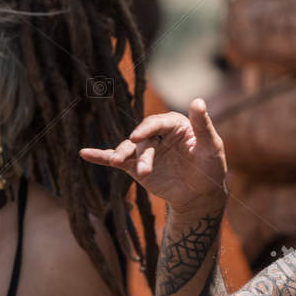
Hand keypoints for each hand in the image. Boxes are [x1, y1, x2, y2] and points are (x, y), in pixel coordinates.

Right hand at [79, 98, 227, 212]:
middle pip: (143, 139)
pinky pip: (116, 160)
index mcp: (175, 124)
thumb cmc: (210, 168)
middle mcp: (158, 134)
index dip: (146, 129)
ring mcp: (145, 150)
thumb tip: (198, 100)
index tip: (136, 138)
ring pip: (129, 150)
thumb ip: (203, 126)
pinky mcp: (135, 166)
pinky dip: (100, 156)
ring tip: (119, 163)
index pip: (158, 123)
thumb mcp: (211, 147)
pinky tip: (84, 153)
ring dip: (122, 156)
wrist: (200, 195)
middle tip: (143, 169)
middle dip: (140, 152)